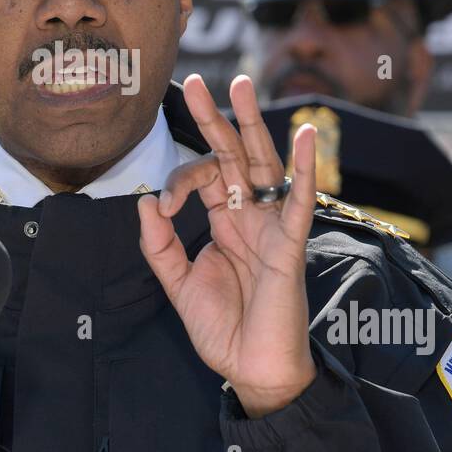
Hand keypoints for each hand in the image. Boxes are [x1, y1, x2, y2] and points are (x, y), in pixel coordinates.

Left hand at [138, 73, 317, 417]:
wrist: (252, 369)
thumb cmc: (222, 329)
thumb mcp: (179, 285)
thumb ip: (159, 245)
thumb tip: (145, 200)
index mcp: (224, 222)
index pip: (203, 179)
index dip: (179, 184)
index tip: (163, 211)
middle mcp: (250, 216)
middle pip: (233, 156)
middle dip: (214, 119)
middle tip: (193, 82)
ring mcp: (272, 227)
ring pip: (264, 165)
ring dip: (253, 125)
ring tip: (241, 86)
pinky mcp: (291, 245)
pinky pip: (300, 201)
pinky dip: (304, 168)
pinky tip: (306, 135)